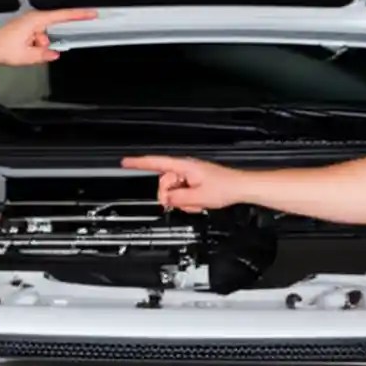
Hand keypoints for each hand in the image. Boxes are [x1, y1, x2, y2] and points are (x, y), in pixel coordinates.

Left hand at [0, 8, 97, 66]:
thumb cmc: (3, 49)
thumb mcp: (28, 56)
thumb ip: (45, 55)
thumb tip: (54, 54)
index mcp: (35, 20)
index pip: (62, 15)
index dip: (78, 15)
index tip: (90, 13)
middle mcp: (31, 19)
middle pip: (50, 31)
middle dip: (45, 44)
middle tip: (33, 51)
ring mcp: (26, 23)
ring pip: (43, 37)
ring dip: (37, 47)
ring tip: (23, 52)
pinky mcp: (23, 28)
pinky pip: (35, 38)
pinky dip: (32, 46)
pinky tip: (22, 50)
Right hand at [121, 155, 244, 212]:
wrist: (240, 187)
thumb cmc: (225, 187)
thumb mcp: (197, 197)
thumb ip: (176, 198)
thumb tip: (165, 199)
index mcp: (184, 167)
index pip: (156, 163)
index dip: (138, 163)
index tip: (125, 162)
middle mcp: (185, 168)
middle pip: (164, 183)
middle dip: (170, 196)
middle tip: (182, 203)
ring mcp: (190, 175)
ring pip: (173, 190)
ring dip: (181, 200)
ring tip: (196, 203)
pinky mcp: (195, 181)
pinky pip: (183, 192)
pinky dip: (188, 200)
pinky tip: (198, 202)